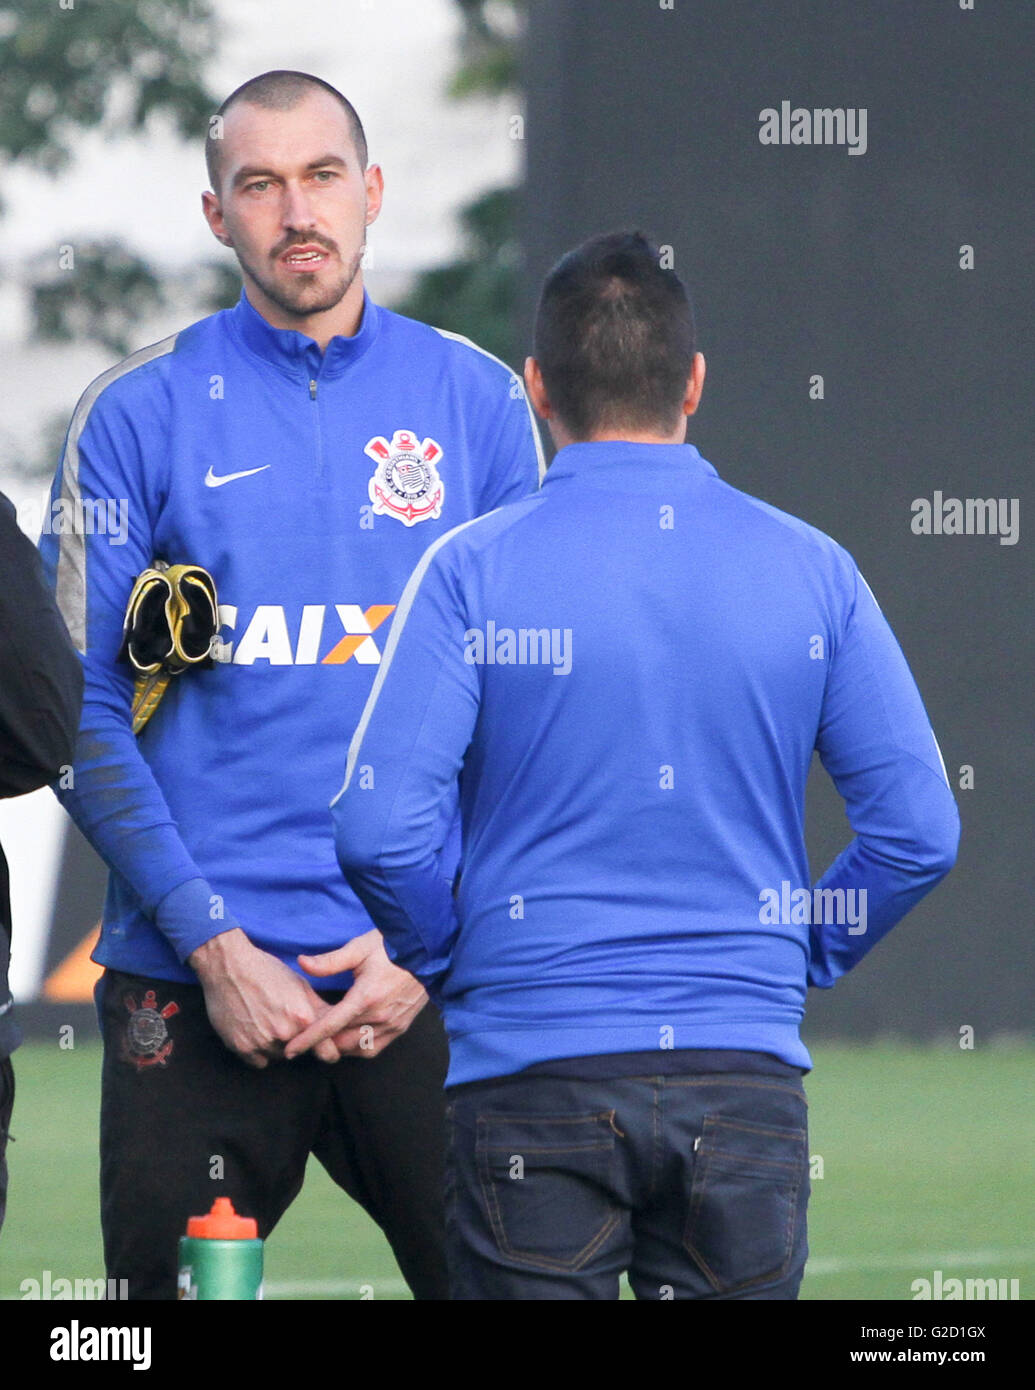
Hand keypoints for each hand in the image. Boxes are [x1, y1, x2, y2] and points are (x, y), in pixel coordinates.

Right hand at [188, 927, 341, 1067]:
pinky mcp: (242, 1048)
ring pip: (279, 1056)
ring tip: (267, 1021)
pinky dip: (258, 1051)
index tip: (325, 1048)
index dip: (327, 1050)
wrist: (228, 967)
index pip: (327, 1052)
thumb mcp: (300, 986)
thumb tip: (341, 1025)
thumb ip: (321, 1010)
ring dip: (277, 1046)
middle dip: (298, 1042)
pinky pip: (259, 1061)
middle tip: (284, 1022)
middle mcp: (284, 1033)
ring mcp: (262, 1042)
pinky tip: (254, 1029)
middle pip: (300, 1052)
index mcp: (303, 1018)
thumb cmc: (267, 972)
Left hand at [285, 929, 427, 1060]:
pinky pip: (374, 1048)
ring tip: (326, 1038)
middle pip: (341, 1042)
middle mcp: (379, 1016)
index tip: (290, 1050)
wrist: (428, 950)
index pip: (329, 1026)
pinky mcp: (401, 1027)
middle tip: (307, 1036)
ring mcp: (392, 1024)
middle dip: (321, 1043)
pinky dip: (358, 1048)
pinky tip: (349, 1039)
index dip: (307, 1040)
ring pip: (357, 1049)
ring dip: (339, 1047)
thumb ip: (330, 961)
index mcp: (365, 997)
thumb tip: (302, 963)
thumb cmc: (392, 946)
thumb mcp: (359, 948)